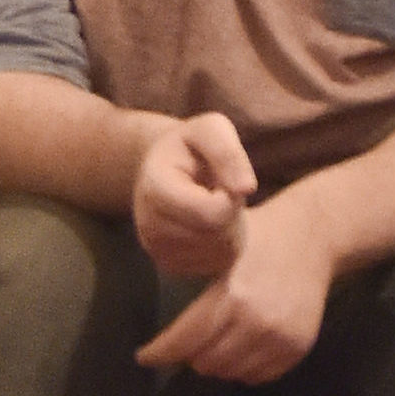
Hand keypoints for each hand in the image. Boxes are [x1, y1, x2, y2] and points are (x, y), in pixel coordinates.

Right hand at [130, 111, 255, 281]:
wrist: (164, 167)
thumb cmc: (191, 146)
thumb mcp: (210, 129)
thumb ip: (227, 152)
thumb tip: (246, 189)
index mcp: (155, 188)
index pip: (210, 213)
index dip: (229, 198)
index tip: (223, 181)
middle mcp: (148, 225)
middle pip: (215, 235)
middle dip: (229, 214)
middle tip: (218, 192)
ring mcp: (156, 249)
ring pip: (217, 253)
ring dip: (227, 231)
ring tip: (212, 206)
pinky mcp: (168, 266)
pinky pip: (212, 266)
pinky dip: (220, 247)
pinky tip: (208, 225)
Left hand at [137, 193, 334, 384]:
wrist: (313, 239)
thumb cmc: (258, 237)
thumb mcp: (219, 252)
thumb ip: (196, 288)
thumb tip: (167, 322)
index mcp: (232, 296)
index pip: (186, 339)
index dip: (161, 352)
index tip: (144, 357)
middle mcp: (257, 323)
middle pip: (206, 361)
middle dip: (189, 355)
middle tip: (184, 343)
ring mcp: (280, 338)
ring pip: (232, 373)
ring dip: (216, 363)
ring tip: (211, 345)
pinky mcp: (298, 347)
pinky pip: (260, 375)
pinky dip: (243, 368)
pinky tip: (238, 348)